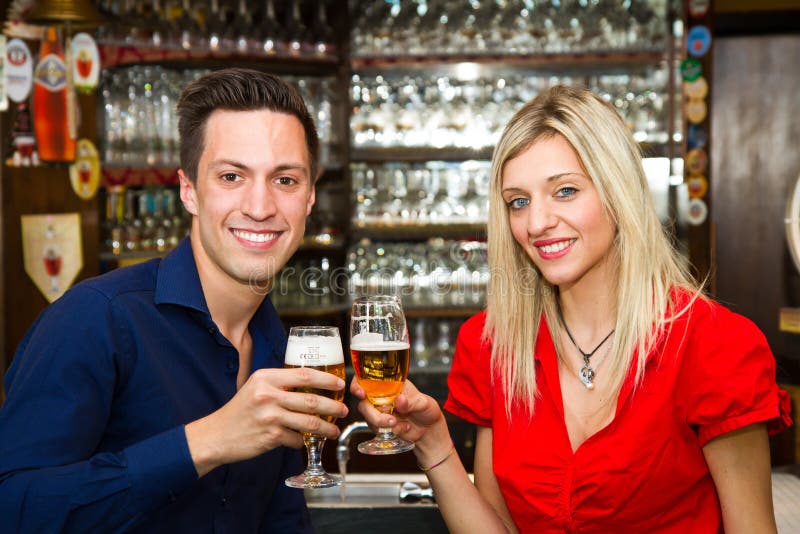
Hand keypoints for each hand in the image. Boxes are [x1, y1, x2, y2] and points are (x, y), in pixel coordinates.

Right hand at [186, 367, 346, 476]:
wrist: (216, 435)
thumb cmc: (239, 411)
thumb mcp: (256, 387)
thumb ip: (279, 383)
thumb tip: (311, 383)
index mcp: (266, 378)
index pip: (304, 374)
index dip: (326, 379)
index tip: (340, 383)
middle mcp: (268, 395)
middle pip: (311, 399)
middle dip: (333, 406)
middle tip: (344, 409)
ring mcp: (270, 416)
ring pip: (309, 421)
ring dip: (326, 427)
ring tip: (334, 430)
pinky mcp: (270, 436)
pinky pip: (297, 439)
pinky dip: (302, 440)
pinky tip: (304, 440)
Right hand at [350, 377, 451, 464]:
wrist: (429, 432)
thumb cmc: (427, 411)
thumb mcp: (424, 403)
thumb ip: (411, 402)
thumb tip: (400, 400)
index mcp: (391, 384)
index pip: (368, 378)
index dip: (358, 384)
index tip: (361, 392)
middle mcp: (381, 396)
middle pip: (364, 401)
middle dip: (373, 413)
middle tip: (390, 419)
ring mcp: (379, 411)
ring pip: (368, 416)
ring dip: (381, 423)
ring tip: (398, 424)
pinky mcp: (380, 425)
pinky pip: (376, 428)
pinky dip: (389, 430)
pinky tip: (404, 427)